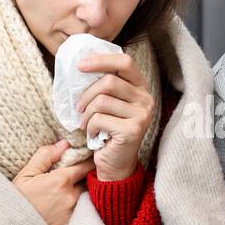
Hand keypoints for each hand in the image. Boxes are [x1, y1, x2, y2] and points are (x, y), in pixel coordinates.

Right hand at [11, 140, 93, 224]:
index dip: (86, 161)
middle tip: (74, 175)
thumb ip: (45, 156)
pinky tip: (65, 205)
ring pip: (86, 196)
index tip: (83, 158)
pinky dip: (78, 205)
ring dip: (81, 191)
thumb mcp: (26, 175)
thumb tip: (64, 144)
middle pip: (88, 181)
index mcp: (61, 180)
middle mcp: (72, 196)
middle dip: (83, 177)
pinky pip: (82, 210)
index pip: (85, 165)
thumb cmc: (16, 201)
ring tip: (66, 191)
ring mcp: (74, 212)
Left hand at [75, 52, 153, 181]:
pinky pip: (100, 119)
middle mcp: (146, 99)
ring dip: (86, 114)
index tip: (80, 65)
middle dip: (87, 94)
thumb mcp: (109, 104)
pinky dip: (90, 127)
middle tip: (78, 108)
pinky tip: (94, 135)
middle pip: (109, 81)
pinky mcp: (132, 130)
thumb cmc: (108, 130)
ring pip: (102, 101)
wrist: (116, 164)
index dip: (101, 60)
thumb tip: (82, 64)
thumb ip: (104, 85)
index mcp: (141, 87)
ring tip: (86, 124)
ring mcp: (142, 115)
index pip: (125, 62)